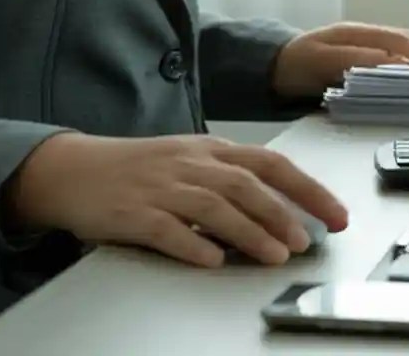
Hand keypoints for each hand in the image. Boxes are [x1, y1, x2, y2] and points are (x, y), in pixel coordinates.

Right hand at [5, 133, 348, 267]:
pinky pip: (165, 228)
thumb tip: (283, 209)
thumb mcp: (192, 162)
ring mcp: (161, 187)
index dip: (308, 189)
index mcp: (212, 150)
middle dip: (283, 213)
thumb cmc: (140, 169)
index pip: (271, 164)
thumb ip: (233, 180)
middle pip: (247, 184)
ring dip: (249, 231)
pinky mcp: (131, 213)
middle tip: (307, 240)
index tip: (336, 215)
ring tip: (275, 254)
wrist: (72, 169)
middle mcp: (191, 164)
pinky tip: (212, 260)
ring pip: (214, 206)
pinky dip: (191, 244)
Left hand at [272, 21, 408, 97]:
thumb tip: (388, 60)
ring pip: (405, 48)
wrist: (274, 66)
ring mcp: (366, 45)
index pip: (396, 41)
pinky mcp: (365, 58)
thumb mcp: (320, 60)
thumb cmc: (295, 63)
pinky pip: (397, 57)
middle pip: (407, 41)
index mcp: (356, 33)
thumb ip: (353, 58)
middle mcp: (365, 36)